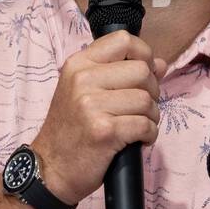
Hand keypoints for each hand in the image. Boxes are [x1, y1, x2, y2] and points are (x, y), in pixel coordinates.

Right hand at [31, 30, 166, 205]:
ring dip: (151, 117)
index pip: (123, 40)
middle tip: (140, 108)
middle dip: (152, 91)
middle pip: (142, 71)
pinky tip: (137, 140)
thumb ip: (120, 73)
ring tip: (136, 126)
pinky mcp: (104, 131)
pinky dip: (149, 135)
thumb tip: (159, 64)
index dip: (143, 54)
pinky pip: (145, 125)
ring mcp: (92, 105)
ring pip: (147, 100)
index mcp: (78, 64)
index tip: (143, 73)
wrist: (50, 168)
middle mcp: (83, 79)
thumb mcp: (85, 92)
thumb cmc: (71, 130)